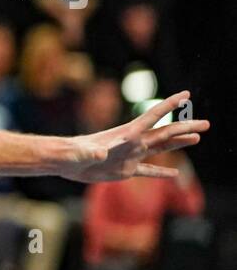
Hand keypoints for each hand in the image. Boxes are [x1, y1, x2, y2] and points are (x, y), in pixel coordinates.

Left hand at [63, 91, 208, 183]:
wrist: (64, 162)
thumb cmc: (71, 154)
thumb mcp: (82, 153)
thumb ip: (92, 153)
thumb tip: (101, 154)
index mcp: (126, 134)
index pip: (152, 116)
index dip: (169, 104)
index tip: (186, 94)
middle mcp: (132, 143)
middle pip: (164, 133)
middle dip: (185, 127)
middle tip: (206, 123)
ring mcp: (130, 156)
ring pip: (160, 149)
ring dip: (179, 144)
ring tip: (198, 138)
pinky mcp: (124, 171)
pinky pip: (147, 171)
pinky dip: (161, 173)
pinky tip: (175, 175)